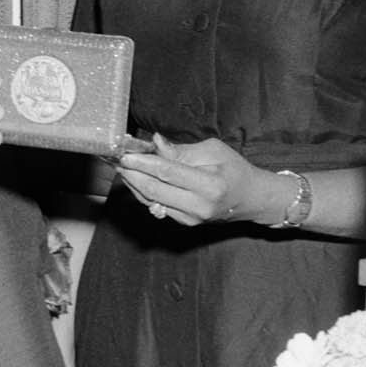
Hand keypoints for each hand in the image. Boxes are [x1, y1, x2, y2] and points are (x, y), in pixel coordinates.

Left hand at [114, 134, 271, 226]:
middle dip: (131, 173)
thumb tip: (155, 143)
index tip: (125, 154)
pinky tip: (134, 178)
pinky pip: (156, 206)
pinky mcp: (184, 223)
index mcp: (210, 186)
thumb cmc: (234, 170)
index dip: (143, 163)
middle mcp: (198, 206)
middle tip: (115, 159)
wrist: (250, 199)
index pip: (168, 173)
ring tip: (120, 166)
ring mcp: (190, 219)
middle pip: (154, 189)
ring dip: (132, 183)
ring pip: (151, 200)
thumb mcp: (214, 150)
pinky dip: (142, 192)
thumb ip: (182, 150)